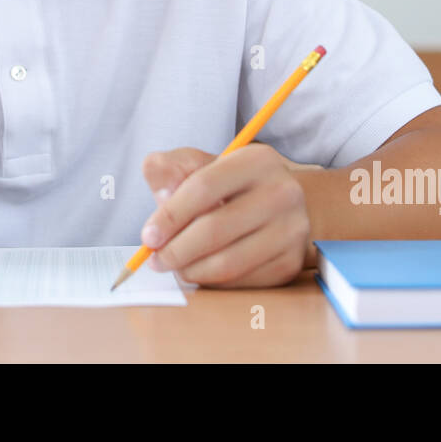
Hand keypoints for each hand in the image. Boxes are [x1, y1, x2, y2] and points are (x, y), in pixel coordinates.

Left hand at [140, 143, 310, 287]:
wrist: (279, 203)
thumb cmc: (230, 184)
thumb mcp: (200, 164)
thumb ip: (170, 168)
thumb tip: (162, 194)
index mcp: (257, 160)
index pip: (203, 188)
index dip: (170, 216)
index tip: (148, 237)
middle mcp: (283, 193)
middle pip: (214, 229)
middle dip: (175, 250)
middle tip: (156, 259)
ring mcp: (292, 230)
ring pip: (227, 263)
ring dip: (191, 270)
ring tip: (175, 265)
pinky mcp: (291, 262)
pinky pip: (242, 282)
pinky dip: (213, 282)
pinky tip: (201, 270)